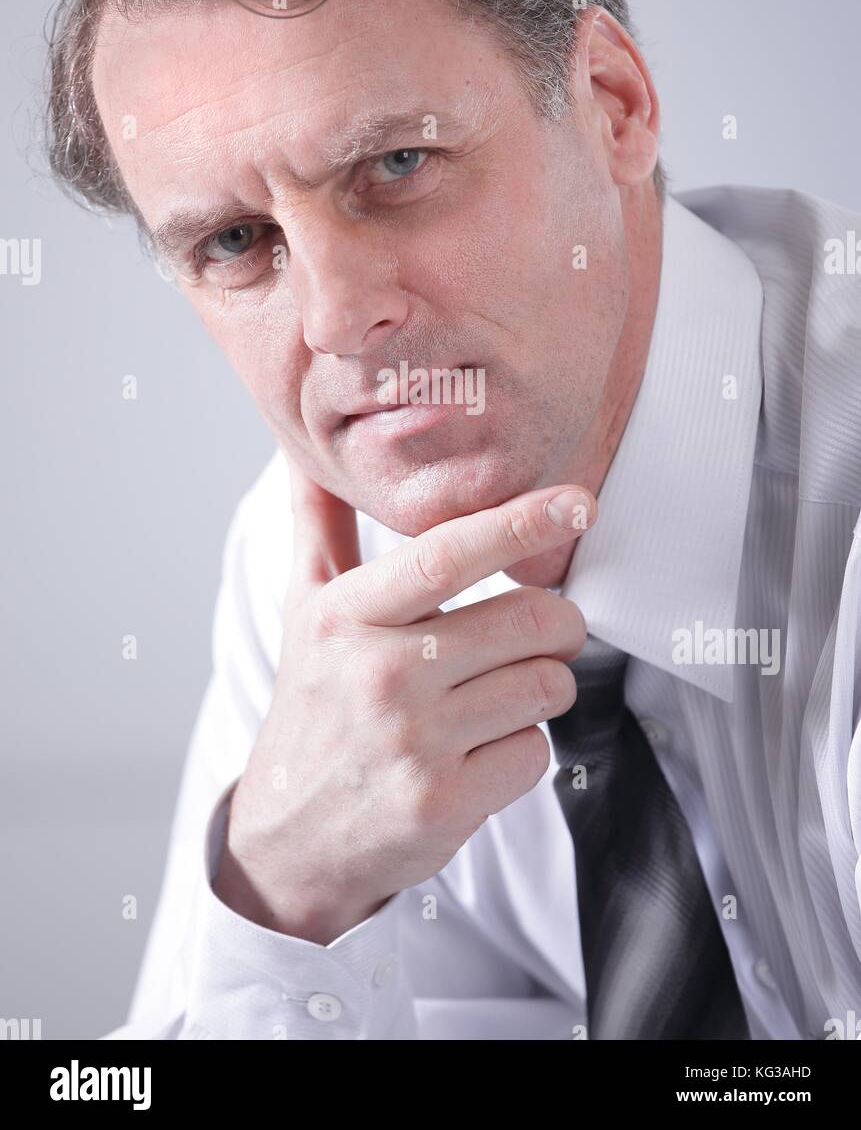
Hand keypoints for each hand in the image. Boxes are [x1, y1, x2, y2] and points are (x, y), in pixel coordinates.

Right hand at [214, 470, 594, 943]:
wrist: (291, 836)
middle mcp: (378, 674)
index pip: (447, 554)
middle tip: (541, 631)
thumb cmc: (315, 705)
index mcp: (346, 615)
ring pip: (545, 686)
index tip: (577, 501)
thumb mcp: (304, 611)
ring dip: (541, 687)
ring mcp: (412, 743)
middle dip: (558, 623)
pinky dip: (523, 748)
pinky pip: (536, 751)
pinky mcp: (444, 803)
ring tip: (498, 694)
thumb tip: (304, 450)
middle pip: (528, 620)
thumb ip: (317, 524)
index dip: (520, 522)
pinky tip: (480, 750)